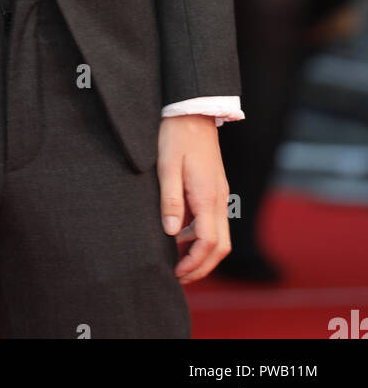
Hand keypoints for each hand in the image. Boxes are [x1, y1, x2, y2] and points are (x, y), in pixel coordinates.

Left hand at [157, 114, 231, 283]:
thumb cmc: (177, 137)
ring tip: (177, 260)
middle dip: (202, 266)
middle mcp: (219, 199)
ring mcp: (220, 194)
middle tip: (179, 276)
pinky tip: (181, 235)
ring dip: (202, 253)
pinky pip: (215, 222)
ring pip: (221, 236)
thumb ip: (170, 200)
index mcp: (207, 196)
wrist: (193, 111)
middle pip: (220, 246)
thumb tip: (172, 233)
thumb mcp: (166, 167)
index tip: (175, 272)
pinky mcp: (216, 188)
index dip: (193, 263)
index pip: (208, 243)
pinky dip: (201, 237)